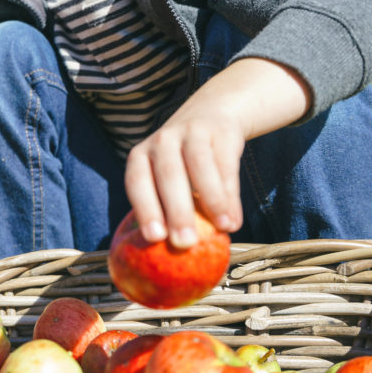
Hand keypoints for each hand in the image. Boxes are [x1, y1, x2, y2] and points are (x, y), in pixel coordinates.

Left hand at [125, 100, 245, 248]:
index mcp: (141, 156)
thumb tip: (173, 258)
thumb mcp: (168, 176)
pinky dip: (230, 193)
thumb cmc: (183, 162)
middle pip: (168, 175)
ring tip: (223, 229)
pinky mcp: (220, 131)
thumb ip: (169, 207)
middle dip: (177, 211)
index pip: (137, 182)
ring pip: (199, 165)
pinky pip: (225, 164)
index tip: (155, 238)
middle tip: (185, 243)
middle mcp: (162, 141)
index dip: (145, 209)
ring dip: (211, 200)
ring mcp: (191, 132)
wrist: (212, 113)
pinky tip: (234, 219)